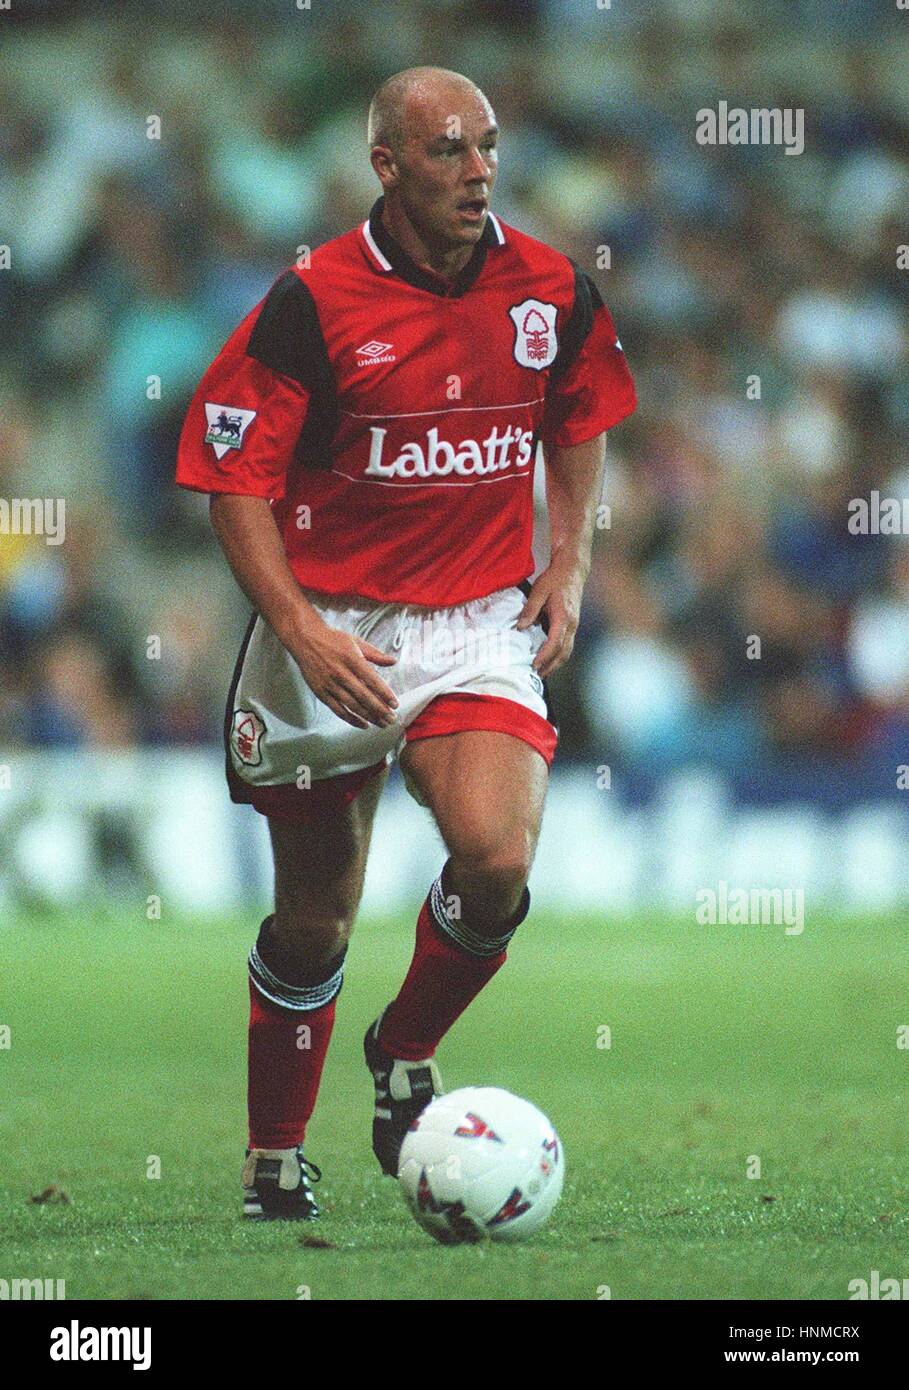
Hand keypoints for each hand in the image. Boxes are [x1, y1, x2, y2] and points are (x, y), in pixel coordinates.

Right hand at [289, 621, 397, 729]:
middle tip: (392, 719)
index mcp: (352, 659)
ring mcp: (330, 684)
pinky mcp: (321, 692)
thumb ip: (375, 654)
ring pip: (352, 705)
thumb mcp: (356, 641)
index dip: (384, 694)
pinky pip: (338, 710)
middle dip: (380, 710)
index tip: (395, 704)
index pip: (372, 680)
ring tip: (382, 724)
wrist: (304, 639)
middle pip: (363, 696)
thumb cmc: (332, 639)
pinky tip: (363, 724)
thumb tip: (393, 661)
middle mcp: (341, 673)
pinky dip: (351, 719)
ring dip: (369, 717)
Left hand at [516, 555, 584, 678]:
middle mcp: (572, 624)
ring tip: (542, 672)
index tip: (534, 665)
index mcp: (564, 616)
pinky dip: (559, 655)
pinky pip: (568, 645)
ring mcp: (574, 625)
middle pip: (564, 652)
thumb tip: (521, 627)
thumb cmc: (555, 579)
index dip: (545, 656)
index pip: (555, 642)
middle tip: (536, 675)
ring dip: (556, 664)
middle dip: (551, 666)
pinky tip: (549, 659)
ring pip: (567, 651)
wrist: (572, 570)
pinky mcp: (573, 625)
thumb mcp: (539, 591)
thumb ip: (530, 610)